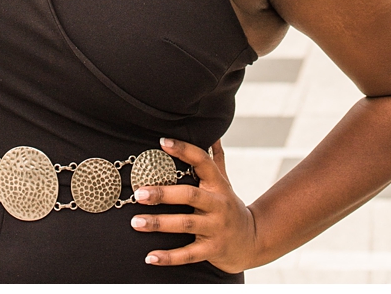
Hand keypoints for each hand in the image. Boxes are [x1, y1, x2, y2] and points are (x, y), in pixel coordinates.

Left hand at [132, 137, 262, 271]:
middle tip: (138, 193)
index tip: (163, 142)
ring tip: (136, 222)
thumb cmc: (229, 207)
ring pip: (186, 224)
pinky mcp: (214, 250)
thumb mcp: (224, 183)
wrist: (254, 241)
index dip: (184, 150)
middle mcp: (218, 205)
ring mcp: (217, 228)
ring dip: (159, 224)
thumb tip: (213, 133)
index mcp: (217, 185)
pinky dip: (169, 257)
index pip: (202, 162)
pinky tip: (150, 257)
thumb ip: (215, 160)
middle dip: (163, 194)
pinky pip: (189, 255)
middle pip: (190, 195)